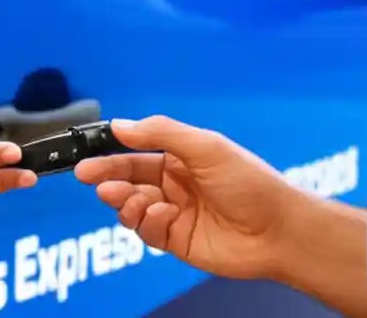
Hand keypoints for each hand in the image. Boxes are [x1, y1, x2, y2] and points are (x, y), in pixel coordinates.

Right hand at [74, 116, 306, 280]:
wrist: (278, 230)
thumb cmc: (249, 182)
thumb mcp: (205, 147)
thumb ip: (161, 133)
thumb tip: (120, 125)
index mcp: (180, 159)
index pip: (135, 154)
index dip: (110, 154)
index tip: (87, 155)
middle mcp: (174, 186)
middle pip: (128, 181)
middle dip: (107, 178)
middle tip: (89, 178)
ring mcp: (174, 214)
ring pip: (133, 208)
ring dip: (125, 201)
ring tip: (129, 199)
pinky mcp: (177, 241)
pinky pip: (149, 232)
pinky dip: (150, 222)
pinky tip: (164, 214)